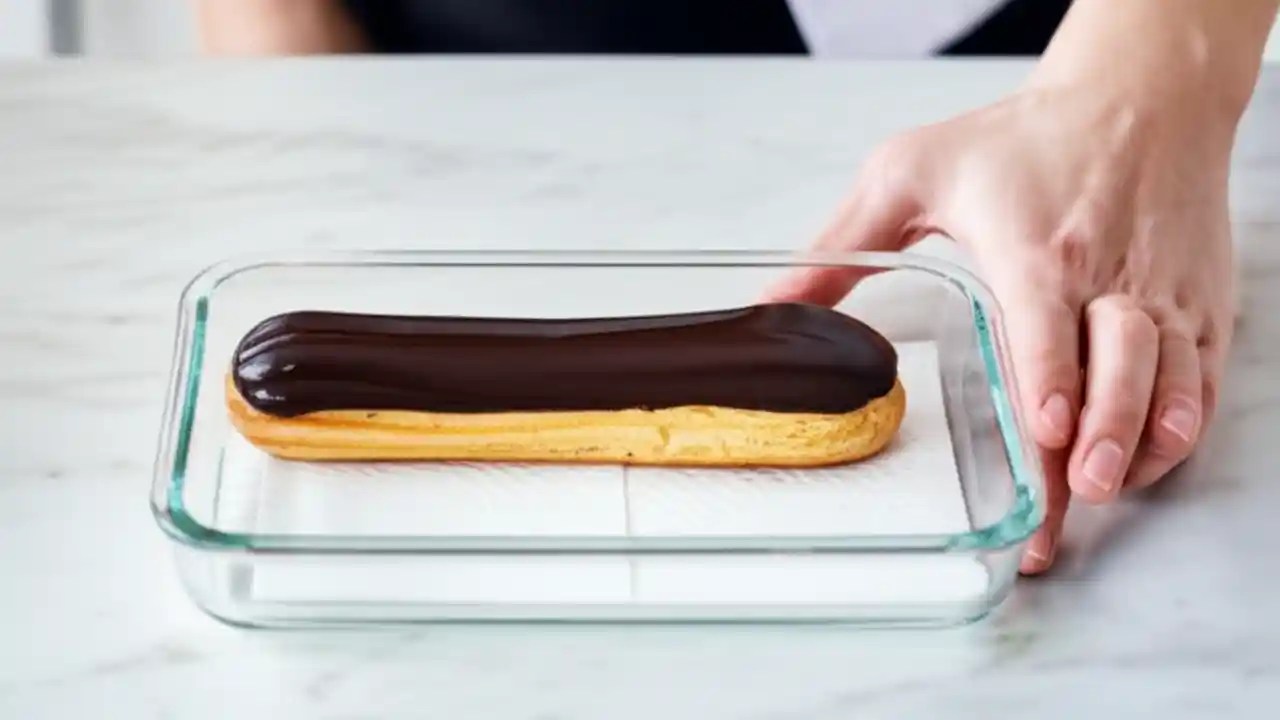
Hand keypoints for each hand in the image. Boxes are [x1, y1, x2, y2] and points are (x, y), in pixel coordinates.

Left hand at [764, 83, 1236, 572]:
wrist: (1139, 96)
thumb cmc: (1022, 139)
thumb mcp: (911, 172)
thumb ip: (842, 244)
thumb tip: (774, 304)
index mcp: (1037, 250)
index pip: (1048, 325)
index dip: (1052, 381)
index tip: (1045, 429)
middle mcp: (1107, 278)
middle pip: (1116, 370)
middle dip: (1099, 439)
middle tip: (1073, 495)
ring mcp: (1160, 294)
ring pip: (1169, 380)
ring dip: (1141, 440)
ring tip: (1108, 487)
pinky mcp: (1197, 305)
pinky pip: (1201, 376)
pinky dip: (1182, 420)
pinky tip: (1148, 454)